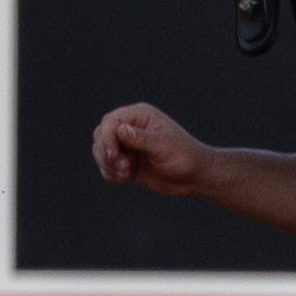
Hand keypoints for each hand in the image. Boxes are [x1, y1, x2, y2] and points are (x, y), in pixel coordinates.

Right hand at [92, 103, 221, 199]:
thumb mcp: (164, 146)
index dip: (107, 137)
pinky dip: (110, 173)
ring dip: (109, 164)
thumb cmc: (185, 157)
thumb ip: (141, 138)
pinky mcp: (126, 161)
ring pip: (100, 150)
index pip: (111, 121)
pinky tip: (125, 178)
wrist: (195, 177)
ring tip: (127, 173)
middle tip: (124, 166)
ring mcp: (127, 145)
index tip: (113, 155)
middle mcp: (131, 128)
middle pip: (101, 134)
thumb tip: (120, 129)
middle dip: (106, 152)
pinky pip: (106, 165)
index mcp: (140, 116)